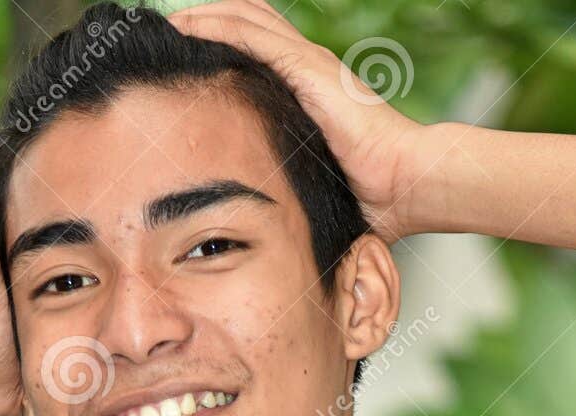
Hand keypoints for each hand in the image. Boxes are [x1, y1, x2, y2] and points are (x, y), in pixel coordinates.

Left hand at [167, 0, 422, 243]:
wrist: (408, 184)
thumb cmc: (377, 201)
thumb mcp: (321, 190)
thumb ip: (297, 193)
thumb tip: (277, 234)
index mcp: (312, 95)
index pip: (261, 55)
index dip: (225, 48)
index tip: (186, 64)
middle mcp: (308, 70)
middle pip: (249, 25)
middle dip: (207, 24)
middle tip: (166, 34)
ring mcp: (308, 64)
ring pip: (245, 19)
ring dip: (203, 17)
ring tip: (166, 24)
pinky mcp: (306, 68)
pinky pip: (250, 35)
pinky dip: (215, 25)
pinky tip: (184, 26)